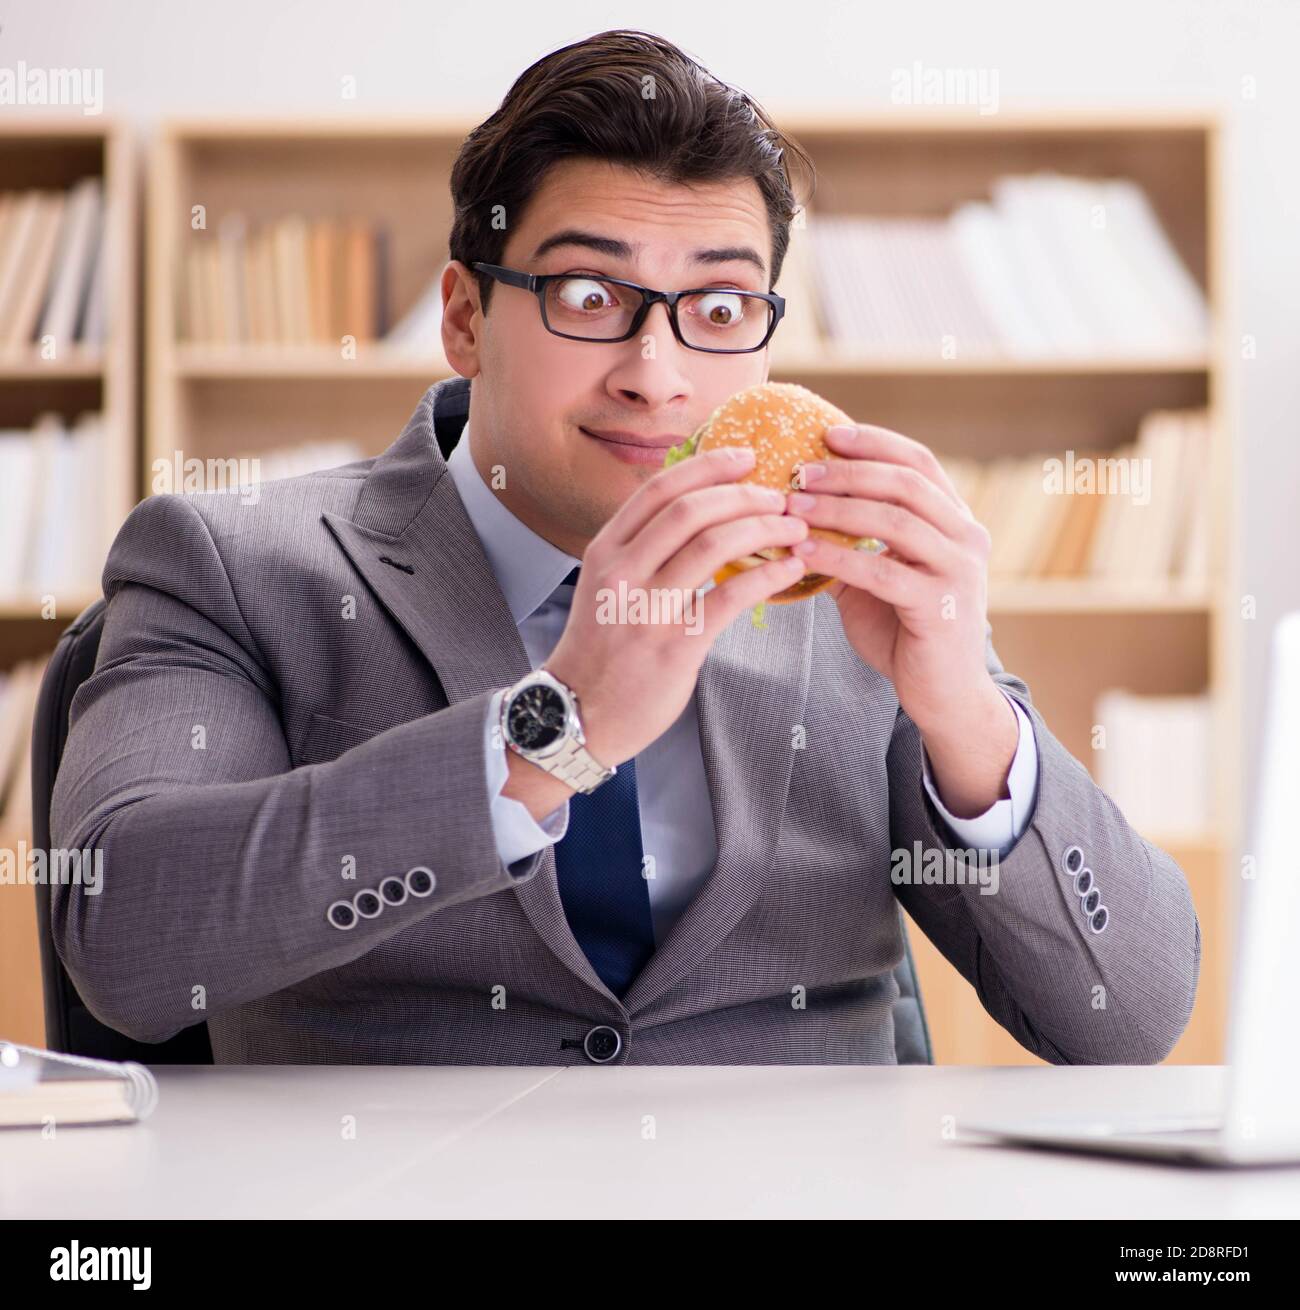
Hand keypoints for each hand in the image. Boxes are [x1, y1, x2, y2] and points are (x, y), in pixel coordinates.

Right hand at [544, 444, 811, 767]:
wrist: (578, 715)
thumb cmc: (602, 651)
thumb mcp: (605, 588)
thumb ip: (641, 552)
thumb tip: (696, 514)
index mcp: (606, 551)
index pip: (659, 490)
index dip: (707, 466)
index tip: (745, 456)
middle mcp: (622, 572)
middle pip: (690, 509)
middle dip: (743, 494)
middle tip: (779, 495)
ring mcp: (647, 608)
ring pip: (713, 545)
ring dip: (763, 528)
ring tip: (793, 528)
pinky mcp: (675, 644)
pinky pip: (731, 597)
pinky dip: (768, 575)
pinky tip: (790, 569)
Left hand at [784, 422, 998, 740]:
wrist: (943, 695)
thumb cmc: (905, 633)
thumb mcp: (876, 579)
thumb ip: (850, 544)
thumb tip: (796, 511)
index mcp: (955, 521)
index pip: (918, 462)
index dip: (874, 443)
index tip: (827, 433)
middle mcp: (967, 537)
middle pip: (906, 483)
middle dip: (847, 471)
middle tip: (798, 470)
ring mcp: (958, 571)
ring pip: (895, 521)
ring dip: (838, 508)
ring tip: (793, 504)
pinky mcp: (941, 606)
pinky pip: (883, 570)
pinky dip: (839, 556)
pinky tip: (803, 550)